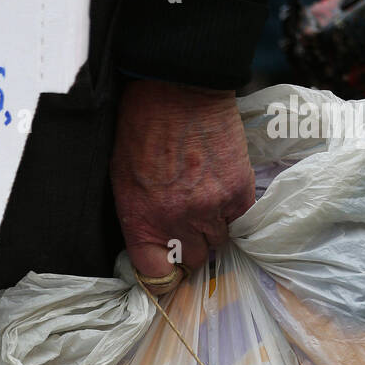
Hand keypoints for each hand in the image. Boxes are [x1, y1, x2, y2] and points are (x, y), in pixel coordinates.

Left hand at [110, 80, 255, 275]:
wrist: (176, 87)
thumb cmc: (142, 131)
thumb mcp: (123, 183)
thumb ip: (140, 221)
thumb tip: (157, 248)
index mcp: (142, 223)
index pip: (157, 277)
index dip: (165, 276)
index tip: (170, 268)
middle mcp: (176, 223)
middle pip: (194, 261)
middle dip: (192, 248)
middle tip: (190, 226)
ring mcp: (210, 209)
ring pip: (220, 241)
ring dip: (214, 227)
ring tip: (206, 199)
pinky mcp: (238, 191)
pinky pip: (241, 218)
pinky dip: (234, 208)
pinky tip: (222, 185)